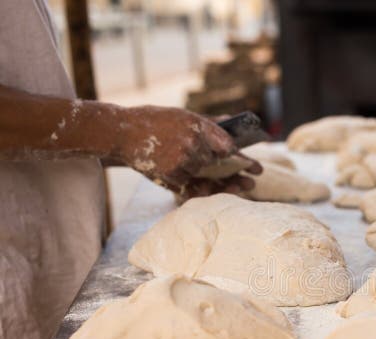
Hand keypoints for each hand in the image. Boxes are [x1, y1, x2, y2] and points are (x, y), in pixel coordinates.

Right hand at [114, 106, 260, 198]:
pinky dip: (190, 184)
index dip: (240, 157)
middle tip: (252, 181)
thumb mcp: (183, 116)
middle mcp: (193, 143)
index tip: (251, 165)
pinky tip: (190, 180)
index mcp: (198, 125)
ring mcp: (183, 160)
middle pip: (220, 164)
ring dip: (207, 178)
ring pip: (204, 176)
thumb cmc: (155, 122)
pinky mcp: (172, 175)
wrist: (122, 132)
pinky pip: (189, 185)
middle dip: (235, 173)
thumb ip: (209, 123)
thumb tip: (233, 121)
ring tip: (216, 177)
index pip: (228, 146)